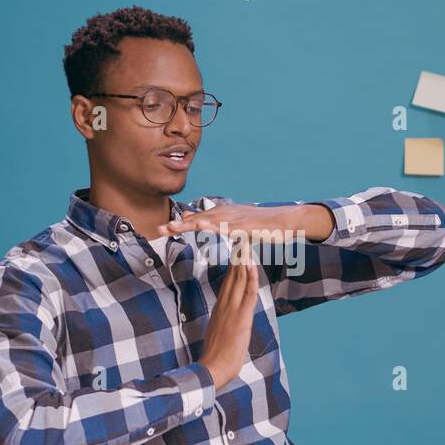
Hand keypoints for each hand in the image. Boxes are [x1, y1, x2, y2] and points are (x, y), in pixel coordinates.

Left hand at [157, 203, 334, 242]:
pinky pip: (229, 227)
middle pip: (197, 219)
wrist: (286, 221)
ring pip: (209, 221)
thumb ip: (221, 227)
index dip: (177, 225)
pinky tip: (205, 227)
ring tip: (174, 228)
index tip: (159, 231)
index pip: (195, 220)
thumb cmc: (262, 226)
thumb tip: (207, 226)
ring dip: (190, 224)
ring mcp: (236, 218)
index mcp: (222, 215)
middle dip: (177, 225)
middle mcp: (226, 213)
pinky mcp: (247, 225)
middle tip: (158, 230)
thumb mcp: (237, 227)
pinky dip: (216, 227)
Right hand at [197, 237, 260, 388]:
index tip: (237, 248)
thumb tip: (227, 320)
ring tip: (247, 241)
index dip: (233, 263)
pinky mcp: (240, 318)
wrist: (211, 370)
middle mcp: (224, 305)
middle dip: (238, 254)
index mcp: (220, 308)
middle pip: (232, 274)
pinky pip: (246, 294)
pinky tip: (252, 265)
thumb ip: (224, 323)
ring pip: (239, 279)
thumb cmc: (215, 358)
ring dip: (244, 260)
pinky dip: (250, 278)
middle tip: (241, 234)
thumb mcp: (219, 334)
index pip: (228, 280)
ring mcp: (231, 310)